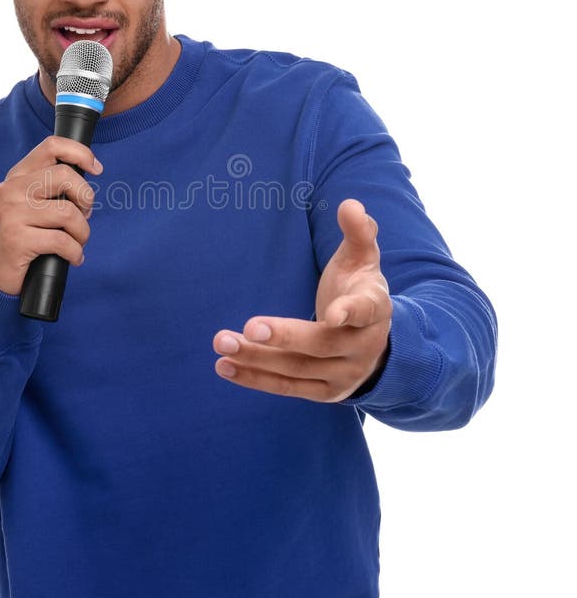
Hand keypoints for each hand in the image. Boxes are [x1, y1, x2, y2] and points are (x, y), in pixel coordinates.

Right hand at [0, 136, 101, 294]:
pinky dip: (75, 252)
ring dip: (82, 232)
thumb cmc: (26, 236)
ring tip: (77, 242)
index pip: (52, 146)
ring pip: (68, 212)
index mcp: (18, 176)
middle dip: (86, 197)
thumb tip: (89, 175)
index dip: (81, 153)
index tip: (96, 169)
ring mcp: (11, 213)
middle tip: (84, 215)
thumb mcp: (35, 204)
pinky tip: (73, 258)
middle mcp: (11, 190)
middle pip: (64, 175)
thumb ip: (54, 186)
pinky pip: (62, 241)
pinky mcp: (16, 239)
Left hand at [212, 199, 390, 401]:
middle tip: (250, 326)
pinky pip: (286, 387)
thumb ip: (359, 232)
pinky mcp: (324, 392)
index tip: (332, 314)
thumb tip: (350, 205)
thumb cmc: (359, 289)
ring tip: (222, 342)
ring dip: (257, 358)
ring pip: (297, 369)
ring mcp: (343, 374)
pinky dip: (254, 379)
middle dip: (285, 336)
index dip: (349, 312)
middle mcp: (361, 346)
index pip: (364, 311)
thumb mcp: (363, 259)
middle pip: (322, 344)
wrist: (375, 343)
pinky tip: (224, 366)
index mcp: (374, 309)